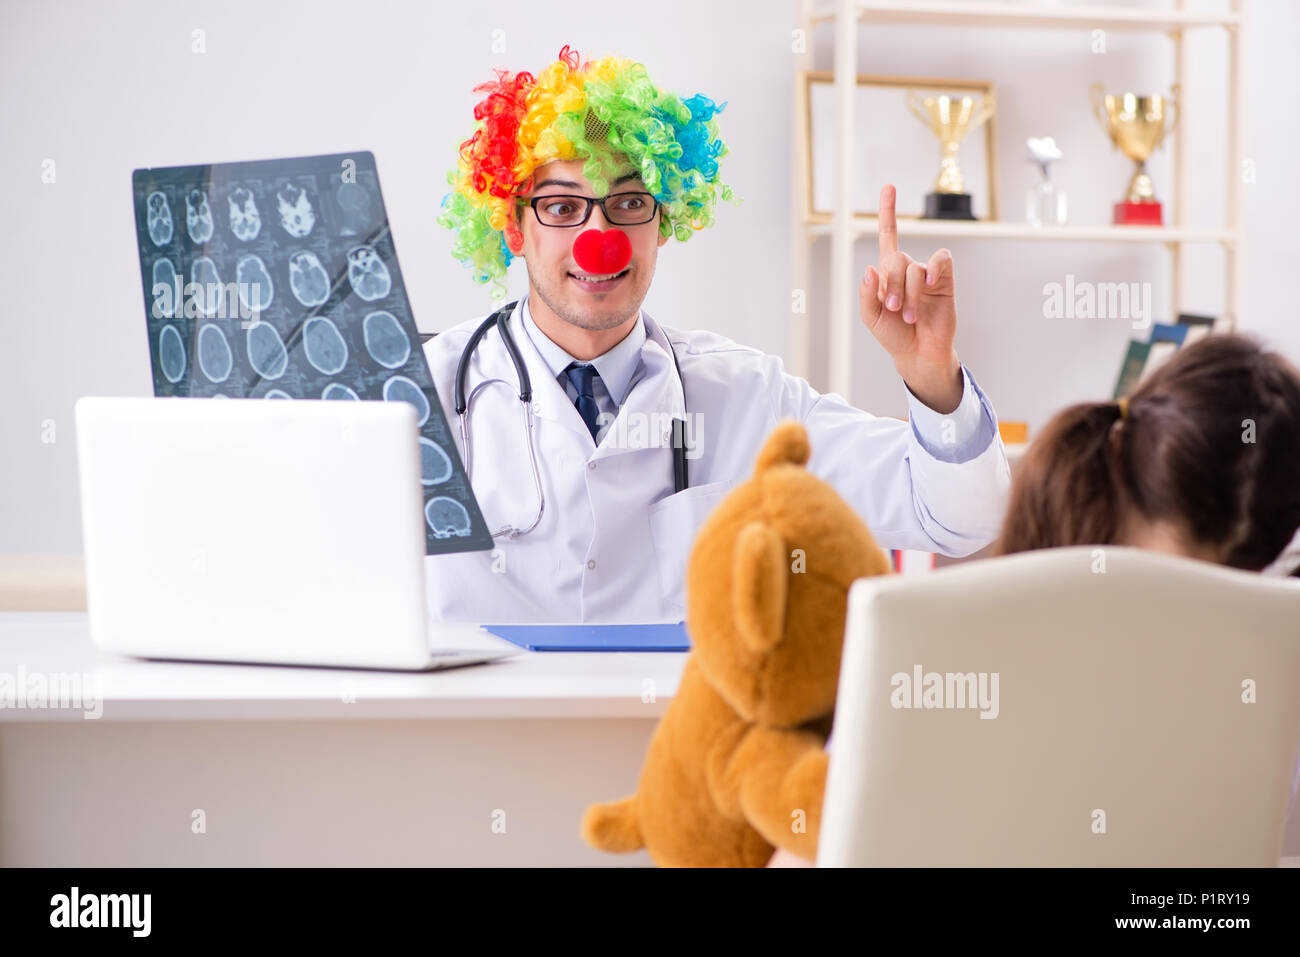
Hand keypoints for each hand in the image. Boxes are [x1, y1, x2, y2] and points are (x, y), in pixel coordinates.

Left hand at [859, 184, 962, 413]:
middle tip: (895, 310)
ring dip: (910, 294)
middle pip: (896, 259)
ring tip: (910, 316)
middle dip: (892, 286)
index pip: (888, 235)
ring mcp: (926, 274)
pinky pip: (940, 261)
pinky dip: (933, 269)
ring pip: (914, 268)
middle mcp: (907, 269)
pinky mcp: (945, 281)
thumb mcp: (871, 318)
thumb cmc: (893, 335)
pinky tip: (928, 283)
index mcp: (887, 273)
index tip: (889, 186)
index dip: (888, 212)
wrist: (918, 353)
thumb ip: (866, 294)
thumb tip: (869, 269)